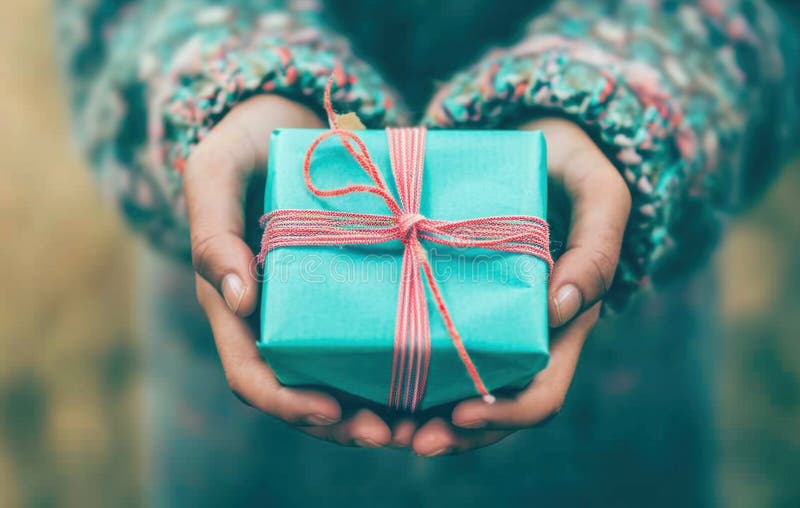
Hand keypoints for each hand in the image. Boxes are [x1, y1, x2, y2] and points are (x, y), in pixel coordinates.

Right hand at [185, 95, 392, 447]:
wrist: (291, 117)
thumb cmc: (247, 141)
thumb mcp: (218, 170)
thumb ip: (212, 228)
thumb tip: (236, 298)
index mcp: (235, 302)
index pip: (251, 373)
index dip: (287, 403)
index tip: (332, 412)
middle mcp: (275, 316)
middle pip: (301, 390)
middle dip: (340, 422)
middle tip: (390, 435)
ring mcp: (314, 306)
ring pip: (338, 376)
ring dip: (373, 409)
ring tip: (418, 423)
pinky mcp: (350, 287)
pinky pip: (368, 338)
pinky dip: (393, 367)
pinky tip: (431, 374)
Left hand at [401, 118, 630, 455]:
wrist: (534, 137)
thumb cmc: (570, 163)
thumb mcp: (598, 191)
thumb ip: (597, 243)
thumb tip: (563, 308)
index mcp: (561, 323)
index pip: (540, 393)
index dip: (503, 416)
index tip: (459, 416)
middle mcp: (523, 333)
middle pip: (491, 407)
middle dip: (450, 432)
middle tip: (400, 438)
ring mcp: (486, 318)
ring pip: (457, 388)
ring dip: (420, 416)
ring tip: (376, 425)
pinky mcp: (453, 296)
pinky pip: (430, 346)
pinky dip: (404, 371)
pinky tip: (366, 377)